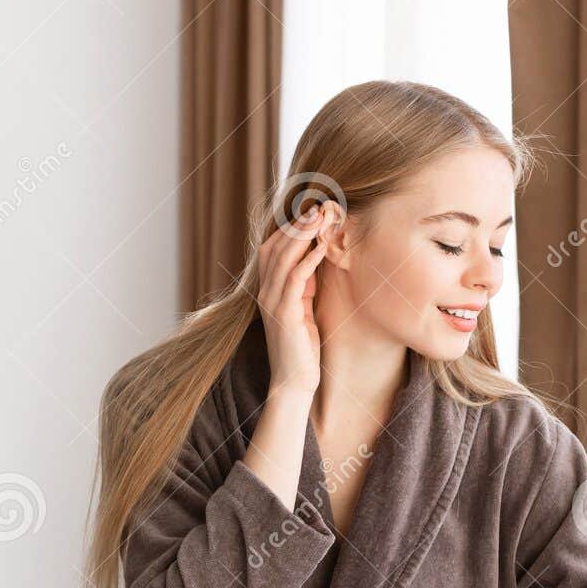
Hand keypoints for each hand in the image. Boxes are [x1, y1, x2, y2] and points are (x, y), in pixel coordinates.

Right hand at [256, 204, 330, 398]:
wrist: (293, 382)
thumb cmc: (302, 349)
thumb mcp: (303, 309)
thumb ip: (304, 286)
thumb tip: (314, 260)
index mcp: (268, 290)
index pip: (272, 249)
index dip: (289, 229)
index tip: (310, 211)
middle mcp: (265, 292)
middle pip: (276, 247)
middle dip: (297, 225)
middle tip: (318, 205)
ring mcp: (272, 302)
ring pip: (284, 258)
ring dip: (304, 235)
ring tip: (321, 216)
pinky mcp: (285, 314)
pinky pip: (296, 279)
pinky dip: (308, 260)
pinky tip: (321, 246)